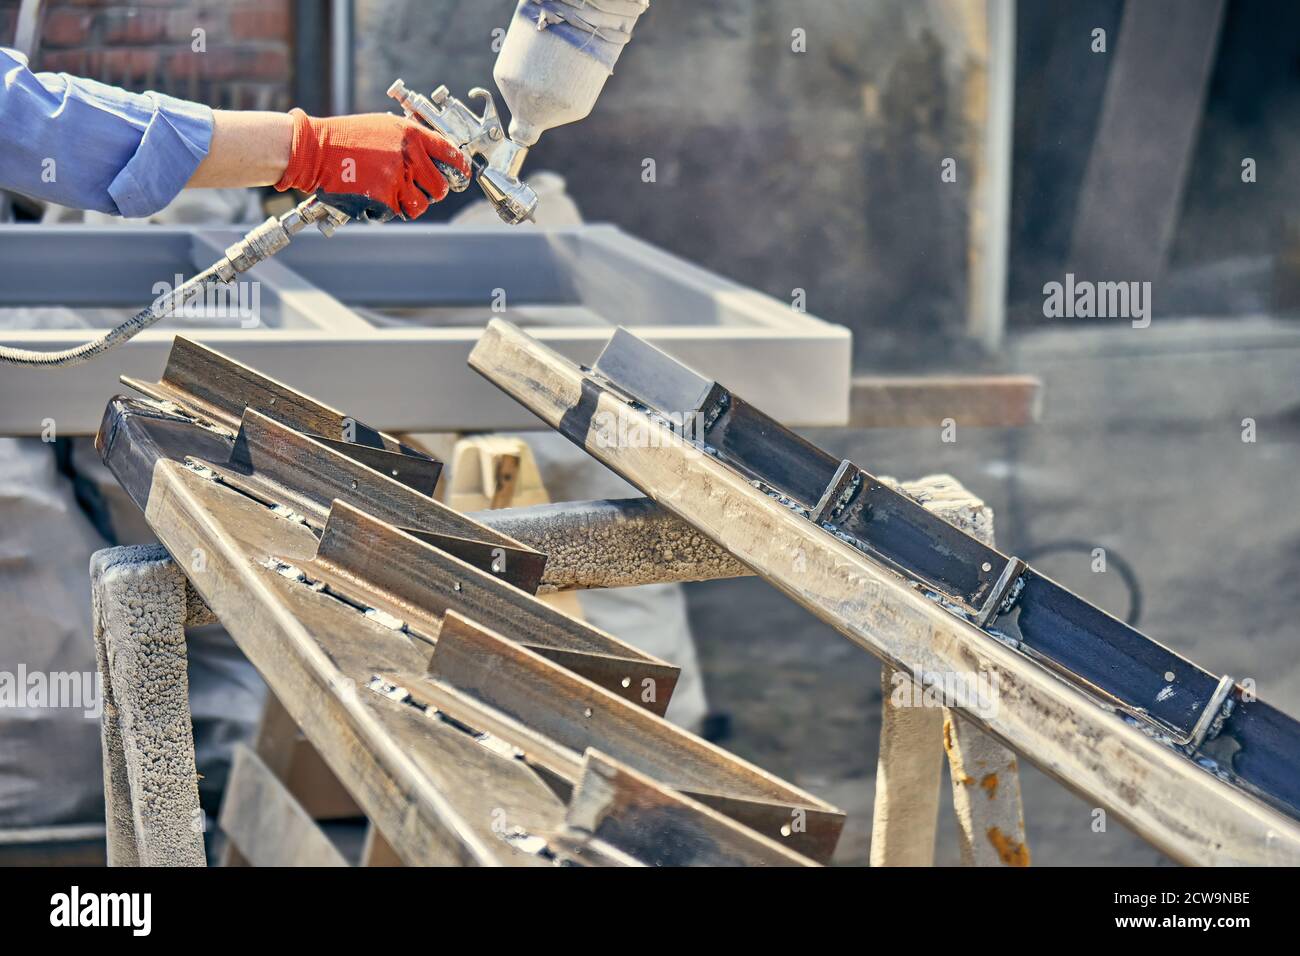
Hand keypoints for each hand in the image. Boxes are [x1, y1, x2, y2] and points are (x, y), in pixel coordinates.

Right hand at [274, 109, 470, 221]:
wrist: (315, 150)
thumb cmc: (346, 137)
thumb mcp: (384, 126)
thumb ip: (411, 140)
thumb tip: (434, 155)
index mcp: (412, 135)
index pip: (450, 154)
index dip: (461, 169)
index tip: (462, 176)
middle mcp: (409, 156)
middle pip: (439, 187)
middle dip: (432, 193)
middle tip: (418, 189)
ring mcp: (397, 178)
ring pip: (420, 205)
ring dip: (410, 204)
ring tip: (392, 193)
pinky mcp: (383, 198)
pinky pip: (396, 212)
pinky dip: (386, 209)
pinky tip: (372, 195)